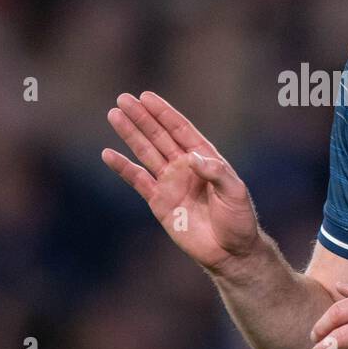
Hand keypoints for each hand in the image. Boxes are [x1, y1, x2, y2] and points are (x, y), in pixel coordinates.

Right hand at [102, 91, 259, 273]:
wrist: (230, 252)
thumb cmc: (238, 220)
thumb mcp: (235, 192)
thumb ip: (216, 173)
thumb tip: (191, 158)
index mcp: (204, 158)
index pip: (180, 129)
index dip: (163, 113)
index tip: (146, 96)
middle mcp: (185, 166)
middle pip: (159, 136)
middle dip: (142, 117)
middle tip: (123, 99)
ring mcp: (170, 183)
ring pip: (146, 153)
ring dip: (130, 134)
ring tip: (114, 114)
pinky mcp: (159, 202)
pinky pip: (138, 180)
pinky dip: (123, 167)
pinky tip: (108, 154)